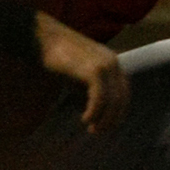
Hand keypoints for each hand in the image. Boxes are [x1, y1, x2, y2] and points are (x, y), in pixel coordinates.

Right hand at [36, 13, 128, 133]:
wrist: (45, 37)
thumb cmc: (58, 56)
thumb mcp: (79, 73)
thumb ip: (89, 87)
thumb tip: (94, 109)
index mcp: (113, 63)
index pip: (124, 92)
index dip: (118, 111)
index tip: (109, 124)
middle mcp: (114, 63)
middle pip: (121, 97)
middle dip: (113, 118)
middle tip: (99, 132)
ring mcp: (105, 65)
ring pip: (113, 99)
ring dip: (104, 118)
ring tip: (93, 129)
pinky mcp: (94, 70)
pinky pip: (100, 96)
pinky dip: (95, 111)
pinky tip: (85, 119)